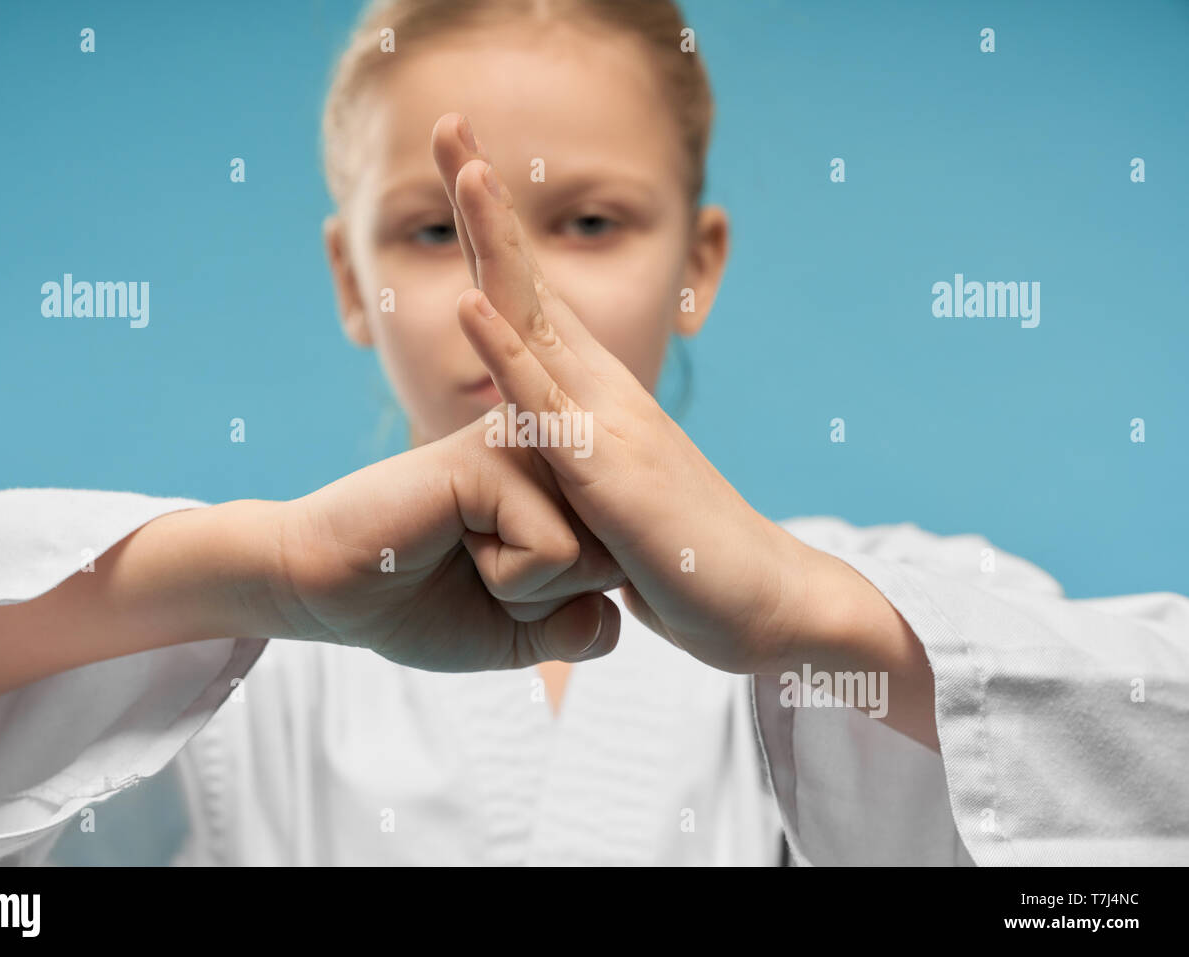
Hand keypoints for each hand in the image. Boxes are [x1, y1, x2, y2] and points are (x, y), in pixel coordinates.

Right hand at [269, 413, 624, 670]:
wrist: (328, 589)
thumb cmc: (415, 604)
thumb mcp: (516, 636)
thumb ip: (575, 631)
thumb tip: (618, 618)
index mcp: (560, 482)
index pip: (624, 560)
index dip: (568, 606)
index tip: (500, 585)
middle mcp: (552, 454)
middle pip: (619, 560)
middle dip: (553, 602)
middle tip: (481, 572)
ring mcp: (527, 448)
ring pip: (594, 556)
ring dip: (529, 593)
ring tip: (468, 554)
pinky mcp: (497, 460)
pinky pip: (555, 552)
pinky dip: (508, 580)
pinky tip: (456, 542)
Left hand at [430, 112, 830, 674]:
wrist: (764, 605)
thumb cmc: (684, 561)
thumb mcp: (612, 503)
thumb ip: (575, 471)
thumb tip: (545, 470)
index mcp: (598, 398)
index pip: (536, 302)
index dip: (495, 238)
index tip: (462, 171)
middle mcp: (606, 392)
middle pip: (533, 282)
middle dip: (490, 201)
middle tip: (452, 123)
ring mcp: (612, 424)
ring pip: (539, 322)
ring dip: (498, 244)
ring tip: (464, 172)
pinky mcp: (613, 474)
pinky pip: (548, 408)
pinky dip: (507, 353)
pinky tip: (475, 304)